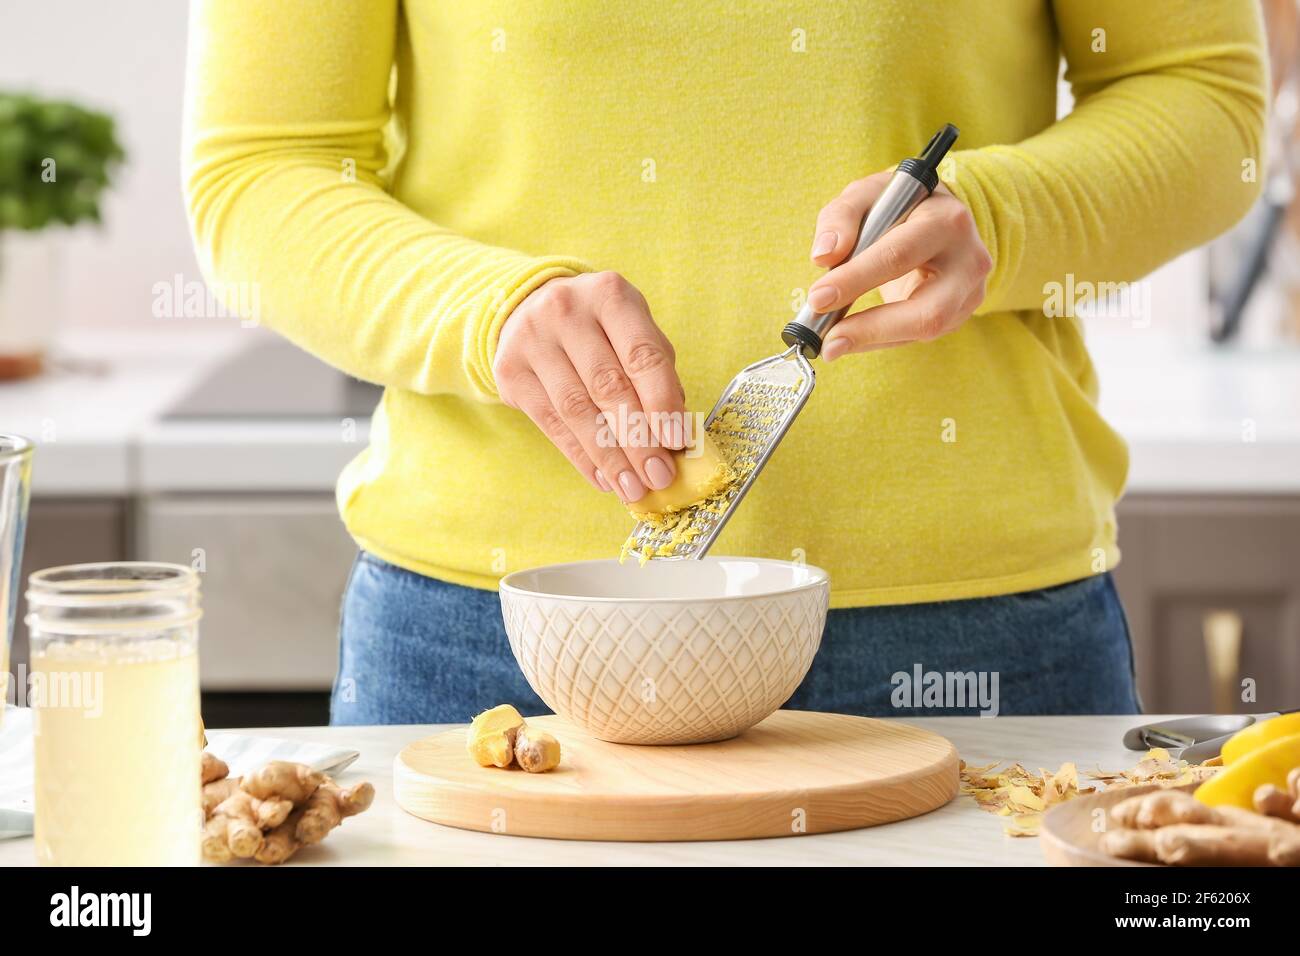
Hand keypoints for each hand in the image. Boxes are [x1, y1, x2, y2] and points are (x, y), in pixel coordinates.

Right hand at [493, 271, 686, 502]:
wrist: (527, 308)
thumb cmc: (598, 326)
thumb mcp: (632, 329)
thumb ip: (657, 373)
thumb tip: (677, 434)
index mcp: (609, 295)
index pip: (641, 355)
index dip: (661, 402)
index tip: (677, 441)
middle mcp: (566, 311)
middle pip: (608, 386)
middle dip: (638, 439)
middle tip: (659, 476)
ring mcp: (532, 340)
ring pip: (576, 410)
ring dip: (609, 457)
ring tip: (633, 487)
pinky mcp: (510, 371)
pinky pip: (551, 423)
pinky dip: (581, 457)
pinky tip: (604, 478)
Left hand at [807, 174, 991, 358]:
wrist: (939, 216)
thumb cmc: (898, 204)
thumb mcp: (867, 194)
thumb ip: (842, 217)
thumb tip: (823, 256)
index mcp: (946, 220)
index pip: (899, 255)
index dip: (855, 279)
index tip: (817, 298)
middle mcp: (968, 259)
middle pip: (926, 309)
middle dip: (872, 328)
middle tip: (828, 340)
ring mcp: (969, 291)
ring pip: (926, 329)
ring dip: (873, 340)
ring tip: (833, 344)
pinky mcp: (961, 313)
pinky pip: (917, 336)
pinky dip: (880, 339)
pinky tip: (853, 337)